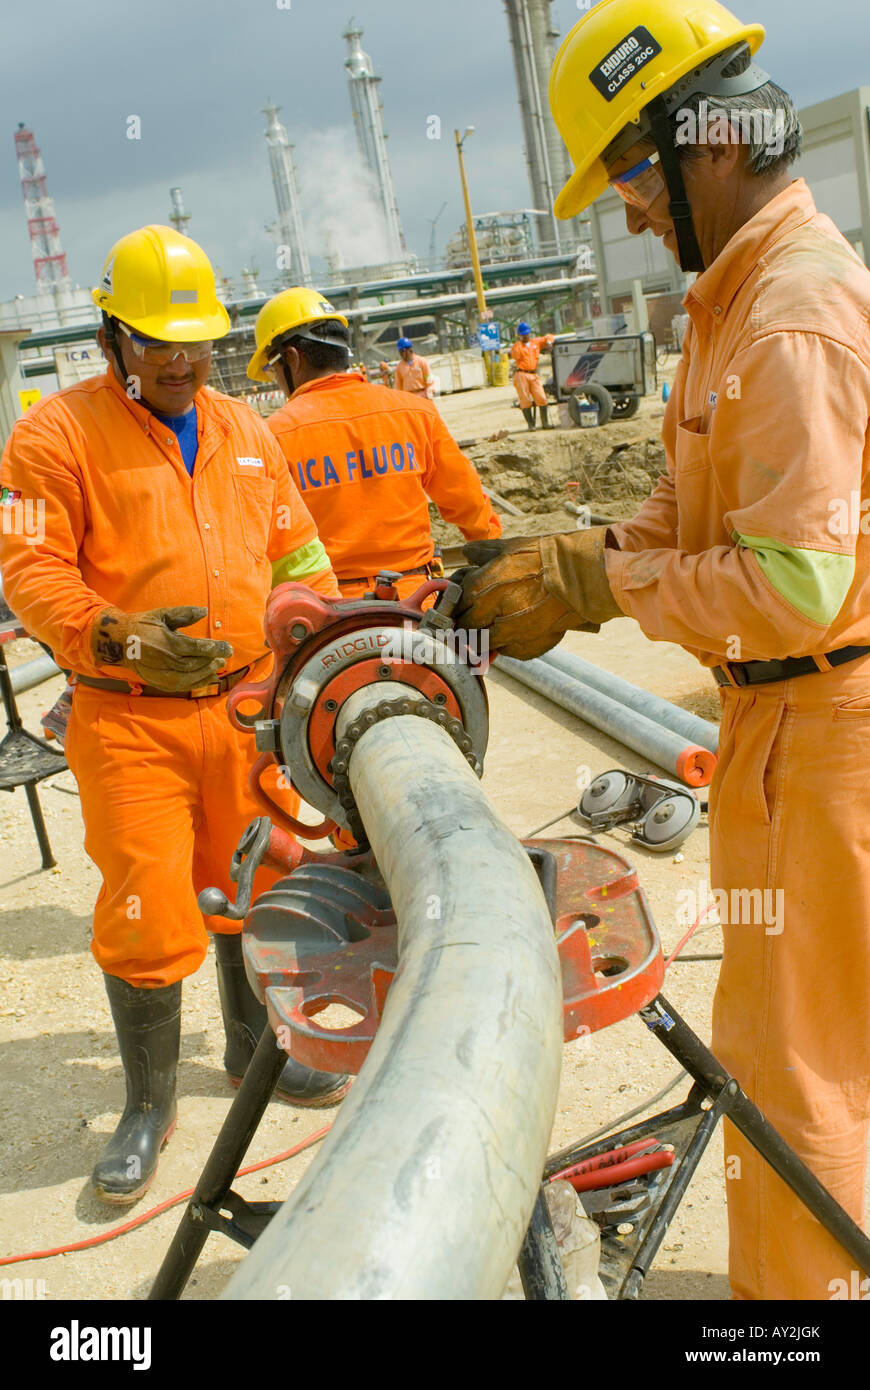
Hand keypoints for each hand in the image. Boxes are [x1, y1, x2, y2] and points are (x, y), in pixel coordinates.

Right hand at [91, 605, 233, 691]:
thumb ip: (184, 614)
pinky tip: (207, 678)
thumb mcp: (162, 614)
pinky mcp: (160, 683)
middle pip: (196, 664)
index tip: (228, 647)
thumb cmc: (143, 625)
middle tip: (226, 655)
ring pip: (191, 677)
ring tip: (218, 666)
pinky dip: (197, 683)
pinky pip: (182, 686)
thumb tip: (205, 611)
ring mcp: (162, 674)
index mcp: (168, 642)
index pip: (198, 648)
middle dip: (213, 660)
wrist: (119, 643)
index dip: (215, 649)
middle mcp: (166, 661)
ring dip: (207, 672)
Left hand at [454, 530, 621, 659]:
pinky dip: (509, 645)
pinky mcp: (528, 647)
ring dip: (486, 638)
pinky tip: (515, 633)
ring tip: (496, 628)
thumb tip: (467, 553)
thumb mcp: (508, 547)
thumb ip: (482, 553)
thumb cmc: (544, 557)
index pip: (456, 607)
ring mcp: (509, 634)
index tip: (461, 609)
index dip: (458, 608)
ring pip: (485, 644)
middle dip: (468, 625)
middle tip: (474, 621)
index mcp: (479, 588)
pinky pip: (509, 652)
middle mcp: (490, 614)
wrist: (579, 575)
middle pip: (466, 629)